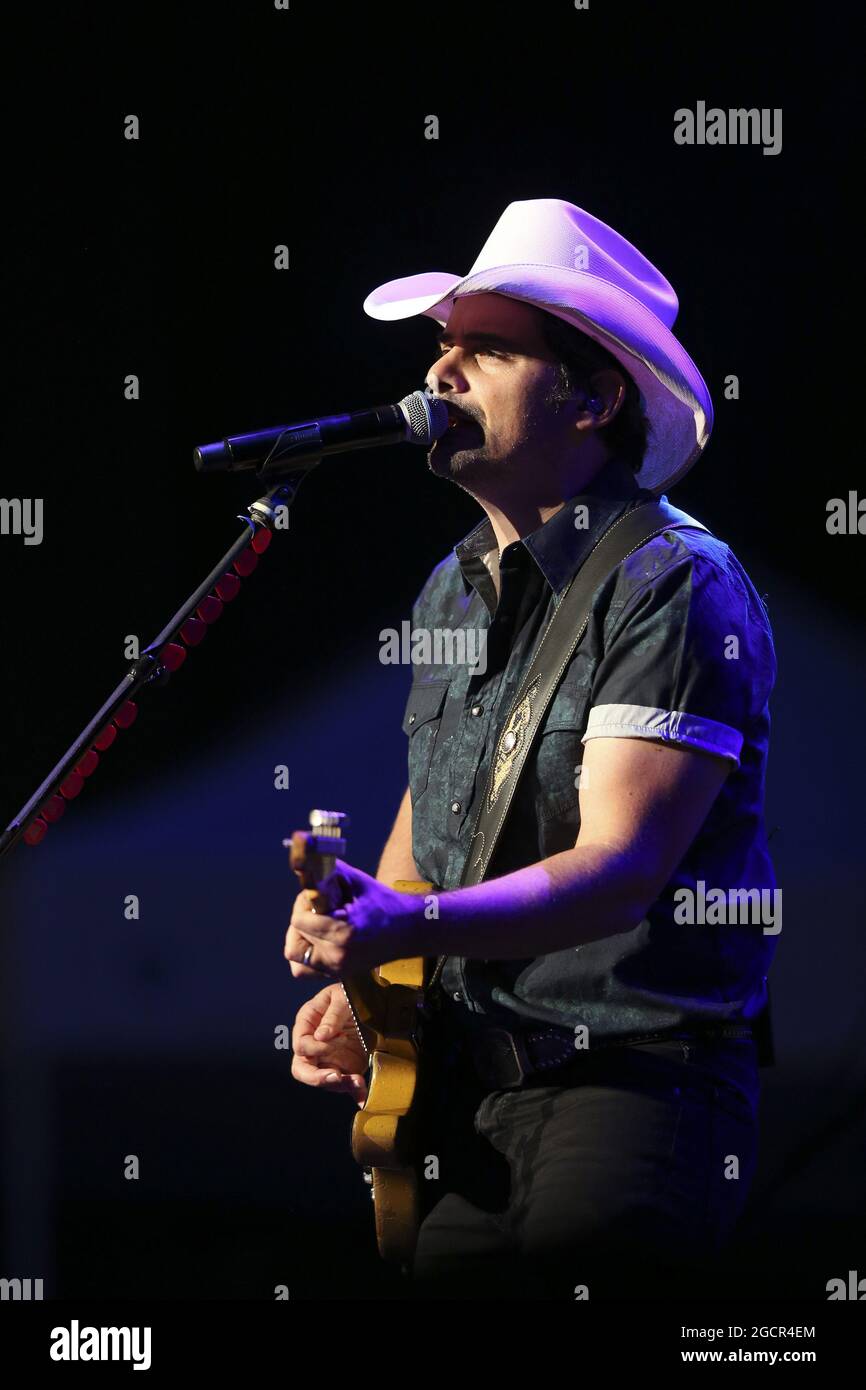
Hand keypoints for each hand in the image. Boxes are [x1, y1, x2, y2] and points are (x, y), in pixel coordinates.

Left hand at [283, 859, 417, 978]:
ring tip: (314, 926)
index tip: (315, 897)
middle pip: (296, 935)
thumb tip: (307, 861)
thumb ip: (330, 871)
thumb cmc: (384, 903)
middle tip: (316, 908)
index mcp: (342, 931)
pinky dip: (305, 954)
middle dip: (302, 917)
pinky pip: (304, 970)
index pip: (299, 921)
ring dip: (300, 937)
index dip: (303, 904)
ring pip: (294, 954)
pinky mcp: (338, 973)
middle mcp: (337, 954)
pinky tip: (317, 941)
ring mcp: (337, 968)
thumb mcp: (357, 882)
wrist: (408, 930)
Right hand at [291, 984, 368, 1102]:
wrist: (375, 1000)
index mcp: (307, 1023)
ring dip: (340, 1085)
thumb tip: (320, 1036)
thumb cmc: (352, 993)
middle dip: (316, 1078)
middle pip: (302, 1070)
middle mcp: (314, 1044)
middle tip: (336, 1077)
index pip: (302, 1045)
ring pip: (324, 1081)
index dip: (317, 1048)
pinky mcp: (346, 1067)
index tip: (338, 1040)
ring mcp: (329, 1058)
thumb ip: (332, 1016)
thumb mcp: (343, 997)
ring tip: (357, 1082)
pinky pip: (345, 1084)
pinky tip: (361, 1098)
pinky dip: (353, 1092)